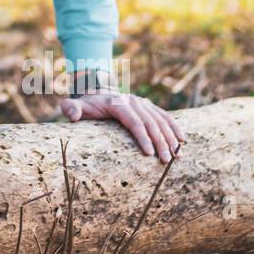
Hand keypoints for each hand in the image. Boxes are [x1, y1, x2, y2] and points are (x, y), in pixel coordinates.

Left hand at [60, 91, 185, 162]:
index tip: (149, 154)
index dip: (142, 137)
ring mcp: (142, 103)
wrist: (97, 91)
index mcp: (116, 103)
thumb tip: (72, 114)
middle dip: (159, 142)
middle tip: (164, 161)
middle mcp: (132, 101)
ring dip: (170, 138)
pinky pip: (165, 116)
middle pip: (150, 122)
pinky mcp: (149, 106)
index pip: (133, 121)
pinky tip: (182, 142)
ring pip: (160, 120)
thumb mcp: (75, 105)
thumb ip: (71, 108)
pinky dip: (175, 128)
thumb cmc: (86, 105)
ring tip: (177, 157)